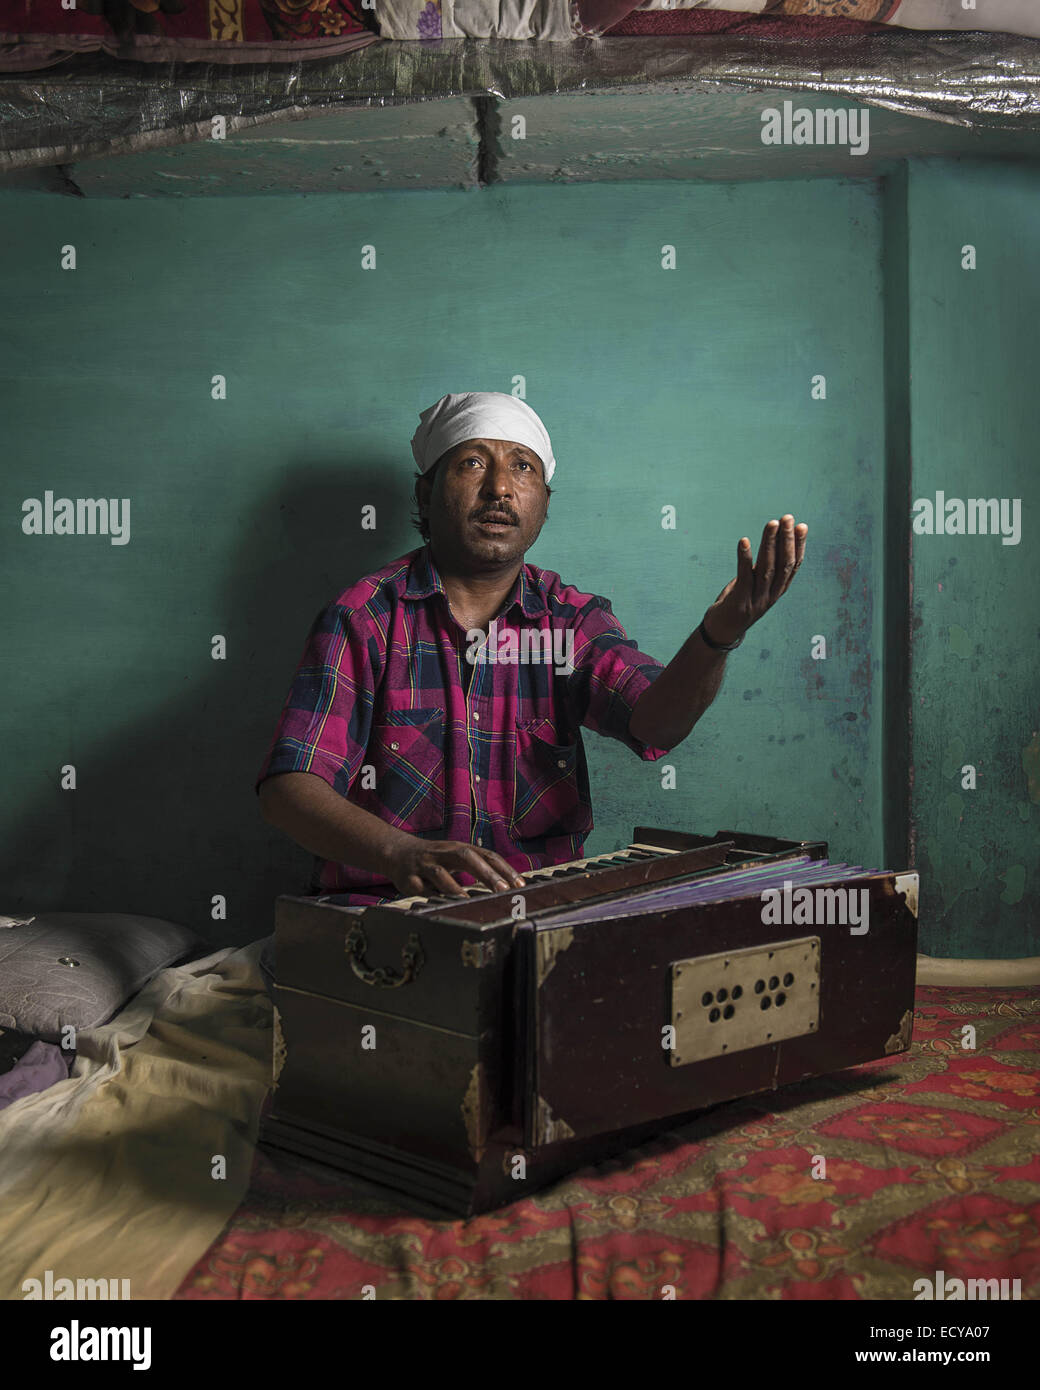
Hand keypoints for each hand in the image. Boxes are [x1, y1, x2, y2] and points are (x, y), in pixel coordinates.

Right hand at [384, 836, 526, 898]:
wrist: (397, 852)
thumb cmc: (435, 859)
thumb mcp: (457, 858)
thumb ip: (478, 868)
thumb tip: (507, 884)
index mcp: (459, 848)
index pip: (486, 855)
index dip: (504, 868)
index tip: (520, 884)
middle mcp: (443, 853)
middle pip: (466, 857)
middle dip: (486, 873)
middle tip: (503, 890)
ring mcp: (425, 864)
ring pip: (440, 873)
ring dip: (455, 886)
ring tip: (469, 900)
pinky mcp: (409, 878)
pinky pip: (421, 888)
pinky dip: (431, 895)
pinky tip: (441, 905)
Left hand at [703, 514, 807, 646]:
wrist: (722, 633)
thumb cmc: (738, 603)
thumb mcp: (755, 586)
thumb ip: (763, 569)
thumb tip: (771, 544)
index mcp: (778, 590)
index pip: (793, 566)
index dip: (799, 546)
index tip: (801, 526)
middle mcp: (771, 595)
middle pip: (783, 565)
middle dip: (787, 540)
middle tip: (787, 518)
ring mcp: (756, 600)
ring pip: (766, 568)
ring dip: (770, 544)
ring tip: (772, 524)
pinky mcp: (739, 602)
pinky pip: (743, 577)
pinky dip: (745, 558)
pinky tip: (744, 541)